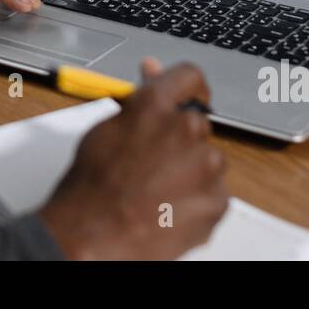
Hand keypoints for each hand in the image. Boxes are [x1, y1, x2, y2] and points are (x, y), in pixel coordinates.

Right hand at [39, 60, 227, 259]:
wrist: (93, 236)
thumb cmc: (92, 187)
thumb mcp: (107, 129)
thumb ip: (140, 100)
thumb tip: (153, 72)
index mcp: (155, 105)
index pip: (190, 77)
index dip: (188, 91)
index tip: (187, 100)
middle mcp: (185, 128)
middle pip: (198, 124)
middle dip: (183, 140)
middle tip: (156, 163)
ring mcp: (205, 166)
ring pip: (208, 160)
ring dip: (192, 172)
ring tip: (157, 191)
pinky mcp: (216, 200)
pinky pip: (214, 193)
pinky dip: (198, 201)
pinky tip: (169, 208)